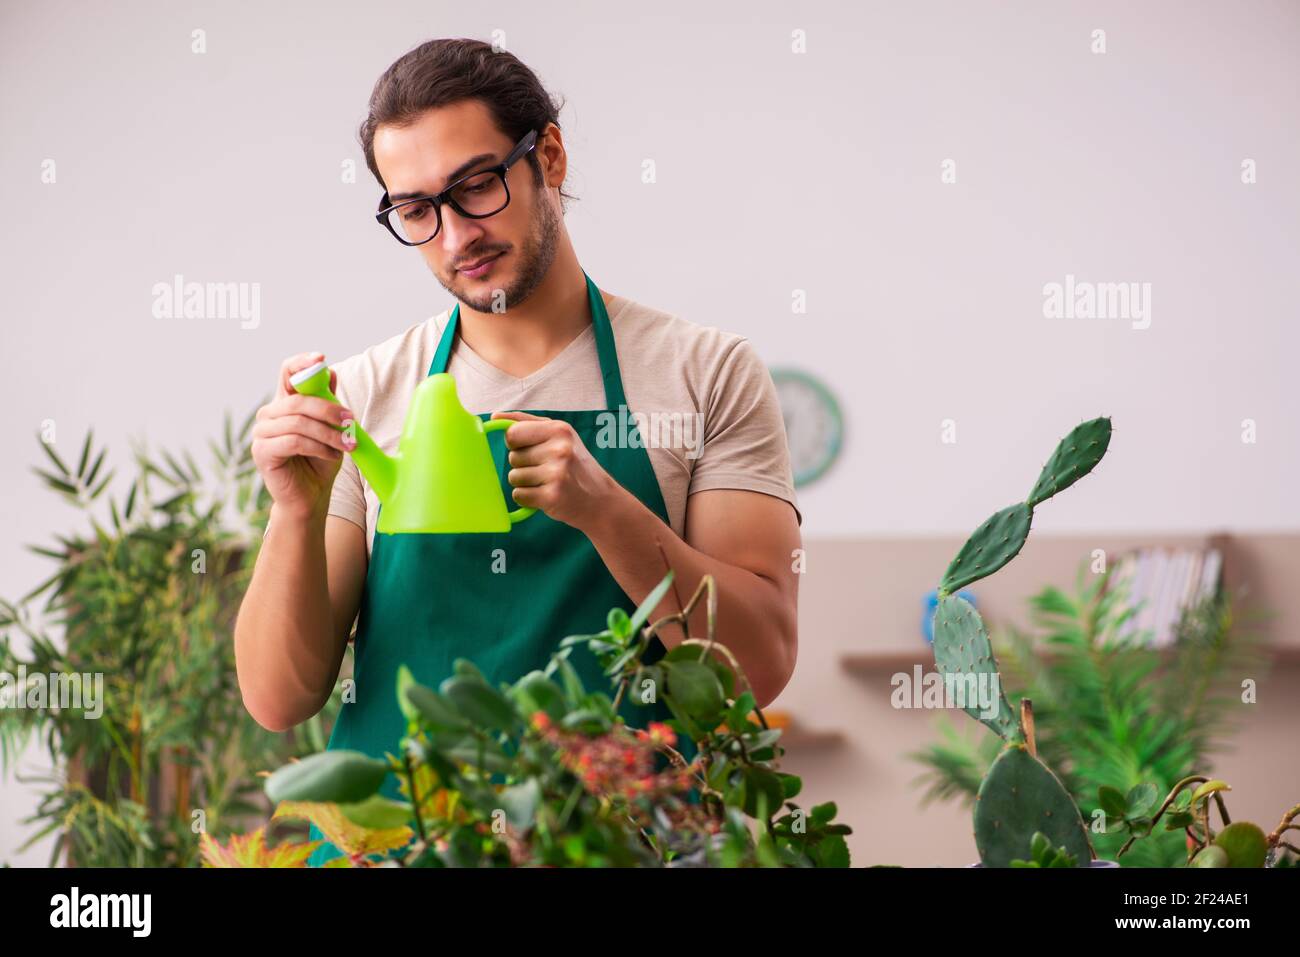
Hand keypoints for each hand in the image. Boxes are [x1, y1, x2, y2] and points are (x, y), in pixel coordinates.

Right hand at [251, 352, 356, 522]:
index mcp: (284, 403)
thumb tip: (330, 371)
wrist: (311, 496)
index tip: (321, 358)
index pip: (286, 372)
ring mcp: (262, 433)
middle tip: (351, 422)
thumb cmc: (320, 460)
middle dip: (329, 410)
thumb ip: (328, 401)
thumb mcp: (330, 427)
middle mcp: (269, 415)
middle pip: (298, 400)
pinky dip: (318, 447)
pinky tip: (332, 455)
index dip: (301, 363)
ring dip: (329, 433)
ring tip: (348, 445)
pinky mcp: (262, 452)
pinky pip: (293, 441)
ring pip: (298, 422)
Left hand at [492, 411, 617, 529]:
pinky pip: (519, 495)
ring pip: (514, 477)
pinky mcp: (552, 496)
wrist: (601, 500)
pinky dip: (528, 499)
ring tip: (548, 483)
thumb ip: (527, 423)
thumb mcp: (560, 436)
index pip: (513, 433)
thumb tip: (495, 417)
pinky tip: (547, 495)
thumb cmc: (576, 466)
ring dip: (526, 483)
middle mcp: (560, 449)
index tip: (529, 449)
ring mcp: (557, 473)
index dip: (515, 444)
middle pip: (513, 457)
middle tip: (547, 470)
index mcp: (559, 429)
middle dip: (524, 465)